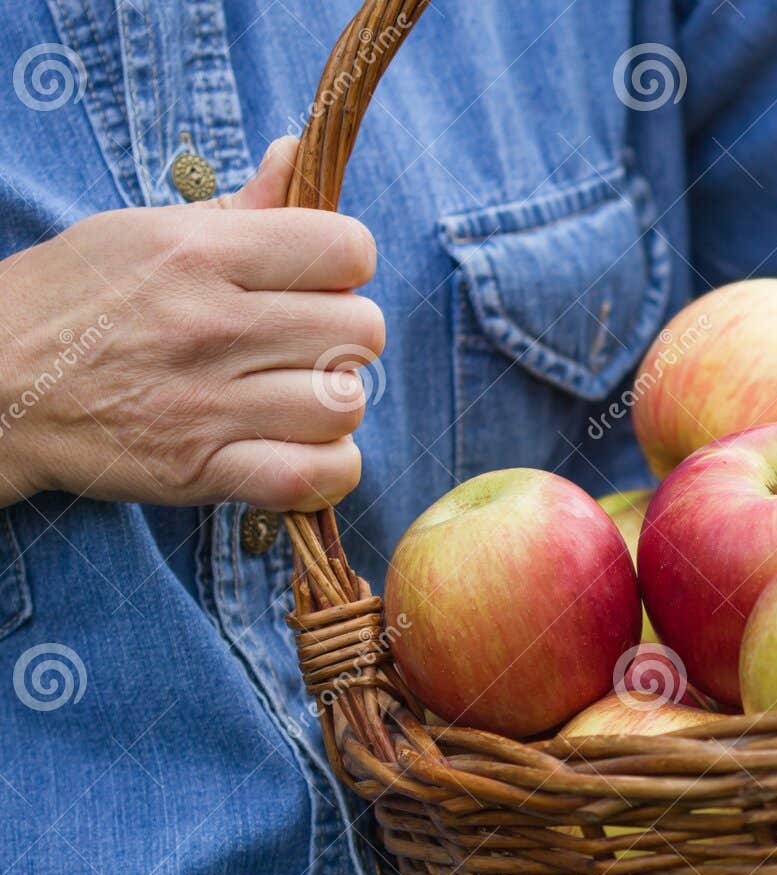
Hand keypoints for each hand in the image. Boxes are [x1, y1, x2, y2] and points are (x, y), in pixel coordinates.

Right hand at [0, 136, 380, 511]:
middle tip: (301, 345)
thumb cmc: (73, 301)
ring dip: (330, 405)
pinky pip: (315, 476)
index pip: (348, 249)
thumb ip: (237, 206)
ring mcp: (208, 403)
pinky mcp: (200, 470)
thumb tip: (295, 155)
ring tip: (290, 398)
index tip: (315, 280)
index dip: (344, 265)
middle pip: (361, 330)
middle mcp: (213, 326)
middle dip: (343, 337)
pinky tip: (299, 450)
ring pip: (346, 404)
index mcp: (202, 253)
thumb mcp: (143, 231)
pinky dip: (325, 470)